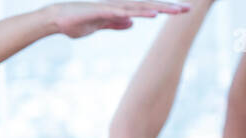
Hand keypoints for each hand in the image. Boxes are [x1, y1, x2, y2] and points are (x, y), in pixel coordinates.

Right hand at [47, 1, 190, 38]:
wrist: (57, 19)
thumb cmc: (77, 22)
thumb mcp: (102, 24)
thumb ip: (117, 24)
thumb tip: (132, 24)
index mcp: (121, 9)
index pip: (147, 9)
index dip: (165, 10)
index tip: (182, 12)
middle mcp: (120, 5)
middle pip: (148, 6)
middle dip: (169, 8)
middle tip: (188, 10)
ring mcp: (112, 7)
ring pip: (140, 8)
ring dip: (158, 9)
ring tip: (175, 11)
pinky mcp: (102, 11)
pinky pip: (123, 12)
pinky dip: (138, 13)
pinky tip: (150, 15)